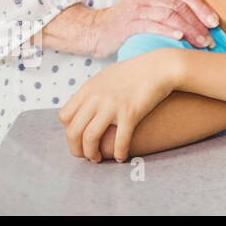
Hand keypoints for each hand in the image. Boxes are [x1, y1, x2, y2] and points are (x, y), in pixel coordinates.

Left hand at [58, 48, 180, 160]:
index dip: (69, 131)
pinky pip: (119, 140)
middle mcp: (97, 97)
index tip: (79, 138)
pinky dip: (119, 153)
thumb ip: (93, 91)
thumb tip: (84, 105)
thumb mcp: (107, 76)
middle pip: (73, 130)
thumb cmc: (136, 71)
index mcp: (89, 88)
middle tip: (85, 155)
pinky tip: (122, 157)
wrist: (161, 66)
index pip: (65, 116)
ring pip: (90, 138)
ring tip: (98, 159)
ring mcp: (113, 105)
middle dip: (76, 149)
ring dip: (91, 153)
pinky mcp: (131, 113)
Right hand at [90, 0, 219, 56]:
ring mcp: (137, 7)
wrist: (98, 30)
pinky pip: (152, 25)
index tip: (216, 23)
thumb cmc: (131, 17)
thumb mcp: (153, 0)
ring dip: (188, 30)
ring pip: (169, 15)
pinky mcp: (128, 23)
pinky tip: (180, 39)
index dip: (203, 8)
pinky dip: (168, 31)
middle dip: (198, 22)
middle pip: (179, 5)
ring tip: (201, 43)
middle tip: (211, 39)